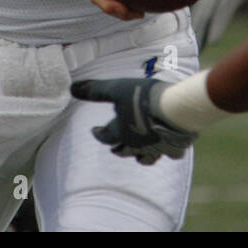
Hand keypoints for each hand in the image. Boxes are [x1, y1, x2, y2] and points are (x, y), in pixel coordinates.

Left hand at [70, 77, 196, 164]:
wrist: (176, 109)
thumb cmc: (143, 98)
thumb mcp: (116, 89)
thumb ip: (95, 90)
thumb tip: (72, 88)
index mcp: (121, 132)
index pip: (105, 136)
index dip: (98, 134)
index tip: (94, 131)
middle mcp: (137, 145)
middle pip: (123, 151)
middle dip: (117, 148)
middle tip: (113, 147)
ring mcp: (156, 148)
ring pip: (145, 158)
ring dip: (139, 156)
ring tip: (138, 154)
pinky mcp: (174, 147)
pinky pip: (169, 154)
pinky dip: (166, 152)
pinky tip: (168, 148)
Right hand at [191, 0, 247, 45]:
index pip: (224, 11)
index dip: (218, 26)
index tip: (213, 42)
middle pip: (206, 14)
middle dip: (201, 32)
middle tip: (197, 51)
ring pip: (198, 11)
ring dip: (194, 27)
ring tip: (190, 45)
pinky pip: (195, 5)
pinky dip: (191, 18)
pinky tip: (187, 31)